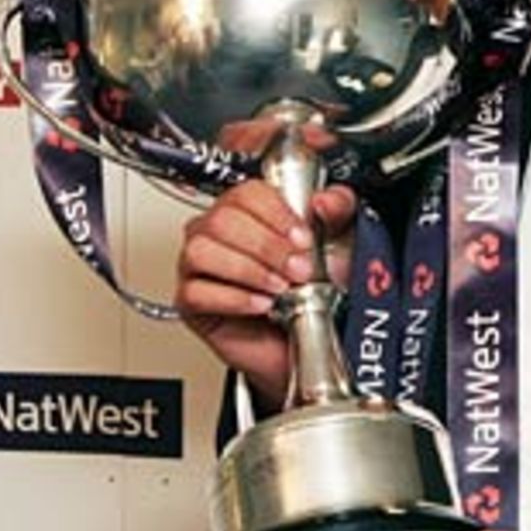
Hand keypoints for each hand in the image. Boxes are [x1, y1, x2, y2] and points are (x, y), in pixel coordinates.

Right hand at [175, 178, 356, 408]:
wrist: (306, 338)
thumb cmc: (314, 287)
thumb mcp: (339, 242)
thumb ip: (339, 210)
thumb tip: (325, 200)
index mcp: (248, 210)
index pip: (245, 193)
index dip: (276, 214)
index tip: (303, 238)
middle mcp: (218, 233)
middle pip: (222, 220)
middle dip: (266, 246)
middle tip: (297, 269)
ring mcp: (199, 266)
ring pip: (201, 251)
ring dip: (248, 270)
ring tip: (279, 287)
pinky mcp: (191, 302)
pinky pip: (196, 292)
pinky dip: (234, 298)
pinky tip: (261, 304)